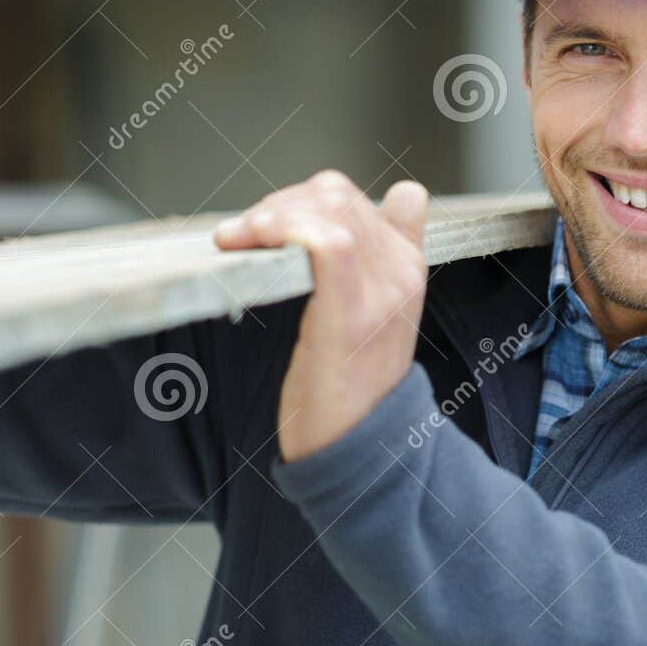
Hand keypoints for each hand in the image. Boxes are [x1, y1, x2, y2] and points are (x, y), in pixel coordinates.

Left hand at [213, 170, 428, 461]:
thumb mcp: (379, 312)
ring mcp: (380, 293)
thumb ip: (384, 255)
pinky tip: (250, 244)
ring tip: (239, 239)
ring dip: (270, 214)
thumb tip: (407, 195)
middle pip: (336, 196)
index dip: (308, 198)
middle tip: (243, 236)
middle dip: (277, 204)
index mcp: (407, 267)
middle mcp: (401, 273)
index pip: (359, 196)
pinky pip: (326, 243)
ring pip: (328, 209)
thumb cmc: (350, 386)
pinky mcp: (350, 316)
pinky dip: (281, 229)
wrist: (358, 450)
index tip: (272, 226)